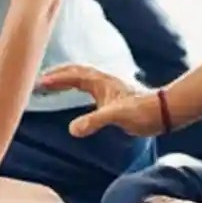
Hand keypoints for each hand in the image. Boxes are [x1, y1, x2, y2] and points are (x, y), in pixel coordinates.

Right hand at [38, 64, 163, 137]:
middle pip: (74, 72)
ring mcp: (107, 89)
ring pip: (80, 78)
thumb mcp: (115, 116)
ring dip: (65, 79)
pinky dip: (75, 87)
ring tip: (50, 85)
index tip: (39, 83)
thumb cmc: (141, 112)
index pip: (72, 75)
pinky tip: (74, 94)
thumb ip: (93, 121)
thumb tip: (72, 130)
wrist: (162, 114)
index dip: (56, 79)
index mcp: (100, 82)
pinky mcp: (111, 98)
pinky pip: (87, 87)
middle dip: (56, 75)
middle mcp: (102, 81)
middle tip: (39, 81)